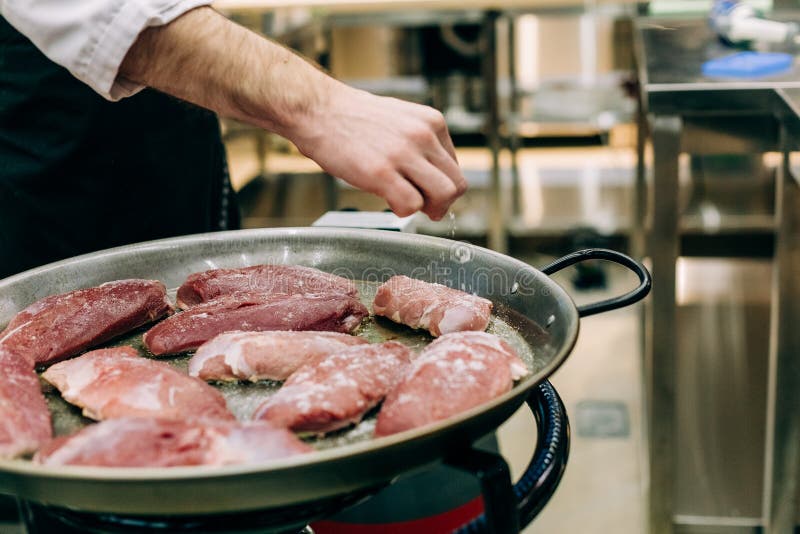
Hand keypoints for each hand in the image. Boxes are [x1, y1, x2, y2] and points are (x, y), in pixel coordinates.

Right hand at [288, 81, 466, 219]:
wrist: (317, 109)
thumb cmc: (352, 118)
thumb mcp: (400, 119)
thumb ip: (420, 142)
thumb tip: (431, 175)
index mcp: (432, 122)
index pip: (455, 167)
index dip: (441, 184)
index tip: (424, 190)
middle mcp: (423, 136)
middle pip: (456, 185)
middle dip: (442, 203)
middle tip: (426, 209)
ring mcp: (403, 154)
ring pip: (443, 195)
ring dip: (429, 209)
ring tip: (408, 204)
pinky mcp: (382, 173)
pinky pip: (412, 205)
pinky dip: (404, 211)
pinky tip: (388, 200)